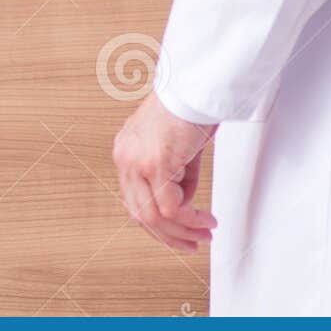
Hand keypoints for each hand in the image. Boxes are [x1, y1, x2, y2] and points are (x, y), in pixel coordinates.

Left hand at [113, 92, 216, 252]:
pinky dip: (191, 220)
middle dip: (169, 235)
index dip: (156, 223)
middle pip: (140, 213)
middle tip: (192, 242)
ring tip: (205, 233)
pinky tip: (206, 220)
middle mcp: (125, 157)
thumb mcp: (178, 149)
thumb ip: (176, 178)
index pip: (133, 200)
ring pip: (154, 216)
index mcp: (126, 151)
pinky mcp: (155, 164)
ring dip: (183, 231)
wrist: (194, 87)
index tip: (176, 233)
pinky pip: (171, 208)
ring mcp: (136, 161)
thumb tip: (184, 206)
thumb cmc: (189, 108)